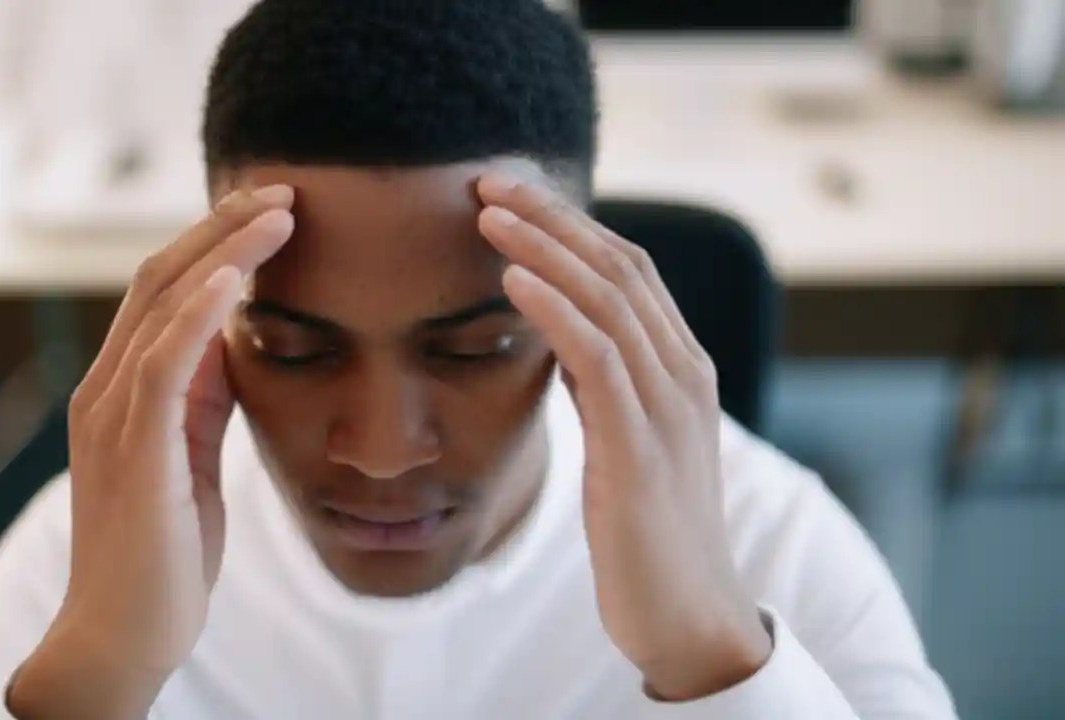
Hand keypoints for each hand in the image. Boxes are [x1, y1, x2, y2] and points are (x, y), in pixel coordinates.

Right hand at [8, 185, 295, 718]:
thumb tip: (231, 338)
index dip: (215, 242)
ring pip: (163, 304)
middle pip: (158, 277)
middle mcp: (106, 389)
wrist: (125, 634)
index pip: (163, 290)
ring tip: (279, 211)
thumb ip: (201, 397)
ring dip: (223, 250)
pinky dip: (198, 312)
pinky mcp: (132, 449)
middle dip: (222, 226)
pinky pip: (164, 363)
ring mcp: (112, 416)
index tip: (274, 212)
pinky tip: (237, 277)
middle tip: (284, 189)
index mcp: (123, 390)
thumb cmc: (165, 550)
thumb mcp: (193, 456)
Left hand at [476, 174, 771, 700]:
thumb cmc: (649, 534)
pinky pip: (596, 359)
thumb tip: (558, 334)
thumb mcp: (627, 441)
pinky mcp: (640, 449)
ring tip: (489, 213)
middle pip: (619, 266)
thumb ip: (604, 384)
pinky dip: (554, 310)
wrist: (689, 618)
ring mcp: (667, 409)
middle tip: (490, 180)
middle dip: (553, 216)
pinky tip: (511, 280)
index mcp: (682, 369)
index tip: (512, 197)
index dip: (571, 225)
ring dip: (544, 248)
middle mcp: (683, 374)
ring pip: (608, 299)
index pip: (629, 270)